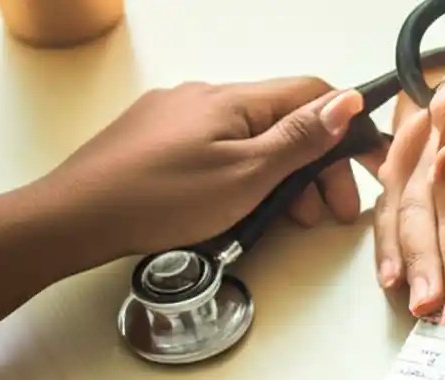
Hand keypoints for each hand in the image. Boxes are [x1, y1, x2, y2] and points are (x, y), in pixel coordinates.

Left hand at [45, 77, 381, 259]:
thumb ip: (299, 139)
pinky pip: (220, 149)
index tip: (369, 165)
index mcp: (233, 99)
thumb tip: (346, 102)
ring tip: (291, 221)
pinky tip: (244, 208)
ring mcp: (177, 117)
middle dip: (316, 166)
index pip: (310, 93)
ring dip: (283, 177)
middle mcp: (206, 97)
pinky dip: (247, 176)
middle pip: (282, 121)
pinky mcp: (156, 140)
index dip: (347, 128)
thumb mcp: (246, 175)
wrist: (75, 218)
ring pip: (251, 139)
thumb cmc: (161, 200)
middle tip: (332, 213)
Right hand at [375, 40, 444, 325]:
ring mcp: (418, 130)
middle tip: (441, 312)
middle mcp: (440, 119)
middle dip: (434, 264)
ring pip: (402, 199)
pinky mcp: (406, 144)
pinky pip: (388, 193)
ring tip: (417, 304)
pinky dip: (388, 237)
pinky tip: (391, 275)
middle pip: (430, 200)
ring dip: (408, 258)